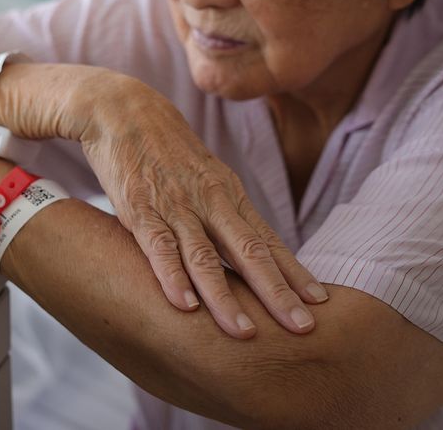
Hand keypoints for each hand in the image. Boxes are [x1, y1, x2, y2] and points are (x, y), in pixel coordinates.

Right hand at [76, 72, 327, 338]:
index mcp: (228, 195)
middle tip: (303, 328)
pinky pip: (159, 247)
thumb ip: (223, 215)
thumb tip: (249, 256)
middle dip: (277, 293)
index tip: (320, 304)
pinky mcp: (139, 208)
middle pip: (250, 252)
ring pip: (206, 257)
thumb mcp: (203, 177)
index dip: (294, 274)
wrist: (121, 110)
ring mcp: (175, 205)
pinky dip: (172, 277)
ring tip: (244, 332)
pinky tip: (185, 306)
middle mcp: (209, 201)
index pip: (268, 241)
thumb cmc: (166, 150)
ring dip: (226, 298)